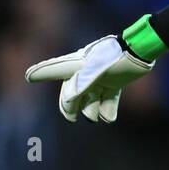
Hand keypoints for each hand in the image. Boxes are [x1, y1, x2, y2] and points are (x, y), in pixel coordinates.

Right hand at [25, 35, 153, 122]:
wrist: (139, 51)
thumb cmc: (115, 57)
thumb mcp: (96, 69)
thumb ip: (81, 84)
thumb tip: (69, 99)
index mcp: (77, 64)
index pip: (54, 69)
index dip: (41, 73)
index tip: (29, 76)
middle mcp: (86, 72)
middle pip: (72, 94)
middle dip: (71, 107)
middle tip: (72, 118)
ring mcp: (100, 79)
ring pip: (90, 101)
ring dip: (93, 110)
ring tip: (99, 112)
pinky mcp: (115, 84)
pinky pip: (107, 103)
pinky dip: (107, 111)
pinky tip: (108, 115)